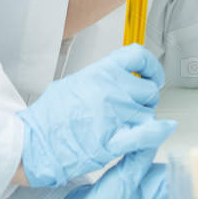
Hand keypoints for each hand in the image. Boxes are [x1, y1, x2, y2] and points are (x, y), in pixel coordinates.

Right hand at [17, 45, 175, 187]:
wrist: (33, 142)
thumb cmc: (48, 117)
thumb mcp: (72, 84)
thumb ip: (98, 79)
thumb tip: (112, 80)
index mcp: (100, 72)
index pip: (137, 56)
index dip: (151, 67)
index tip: (153, 76)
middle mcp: (111, 89)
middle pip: (148, 91)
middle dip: (144, 101)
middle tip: (131, 110)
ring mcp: (114, 115)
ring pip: (148, 114)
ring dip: (142, 121)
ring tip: (123, 127)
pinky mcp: (114, 141)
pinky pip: (146, 134)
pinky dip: (158, 132)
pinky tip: (164, 129)